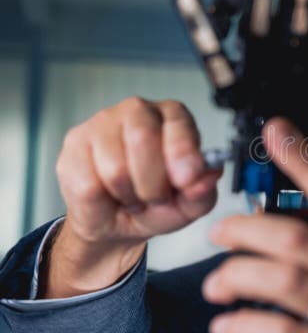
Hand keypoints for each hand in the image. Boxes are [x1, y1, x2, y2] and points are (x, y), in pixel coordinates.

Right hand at [46, 97, 221, 297]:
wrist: (116, 221)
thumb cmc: (157, 203)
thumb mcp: (189, 205)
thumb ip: (203, 191)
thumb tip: (208, 177)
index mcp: (173, 116)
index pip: (177, 122)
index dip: (182, 151)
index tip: (186, 178)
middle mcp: (137, 111)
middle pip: (143, 138)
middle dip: (154, 183)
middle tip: (158, 198)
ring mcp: (102, 124)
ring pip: (115, 167)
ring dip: (130, 196)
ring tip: (134, 198)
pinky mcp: (74, 145)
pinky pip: (90, 184)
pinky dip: (104, 202)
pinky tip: (110, 196)